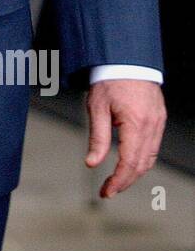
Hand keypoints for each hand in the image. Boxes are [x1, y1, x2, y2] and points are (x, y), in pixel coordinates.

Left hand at [85, 79, 166, 197]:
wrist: (126, 59)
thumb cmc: (109, 80)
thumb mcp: (96, 108)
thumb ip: (97, 138)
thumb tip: (92, 163)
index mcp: (136, 124)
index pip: (129, 163)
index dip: (118, 181)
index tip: (106, 192)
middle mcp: (151, 125)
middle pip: (142, 164)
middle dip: (125, 181)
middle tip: (108, 191)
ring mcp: (158, 122)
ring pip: (150, 157)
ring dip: (135, 172)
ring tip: (117, 181)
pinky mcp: (159, 118)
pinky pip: (153, 146)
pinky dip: (142, 159)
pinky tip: (130, 163)